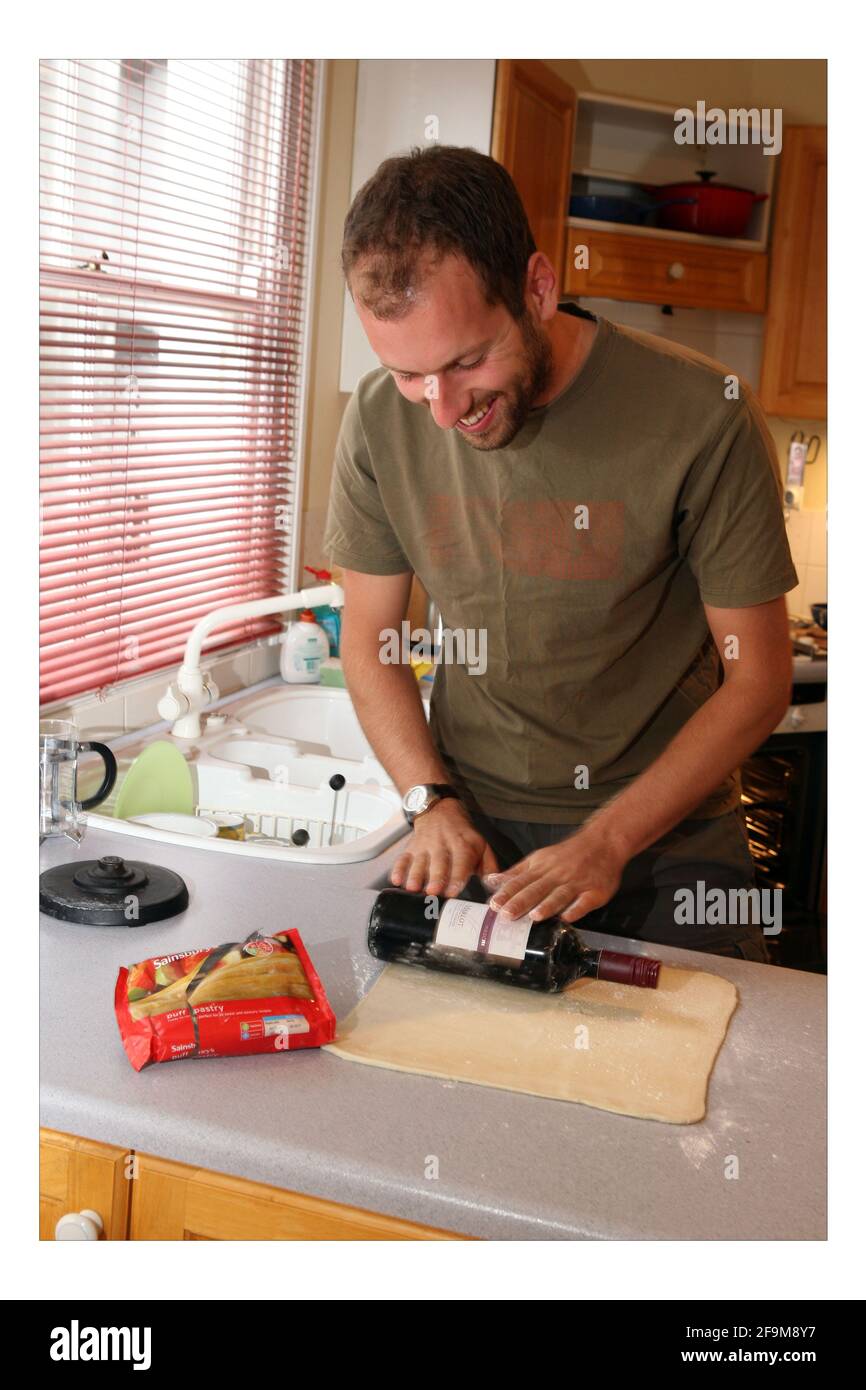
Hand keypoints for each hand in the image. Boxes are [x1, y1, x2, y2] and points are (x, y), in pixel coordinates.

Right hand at [390, 798, 498, 896]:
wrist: (440, 810)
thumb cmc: (462, 835)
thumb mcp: (481, 845)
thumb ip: (489, 866)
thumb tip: (493, 885)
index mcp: (463, 845)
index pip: (460, 861)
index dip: (456, 877)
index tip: (452, 891)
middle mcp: (443, 845)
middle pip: (438, 862)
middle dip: (435, 877)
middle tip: (433, 892)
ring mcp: (425, 846)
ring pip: (419, 861)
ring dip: (415, 875)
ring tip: (412, 888)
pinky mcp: (411, 848)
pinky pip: (403, 858)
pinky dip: (398, 869)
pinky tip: (396, 880)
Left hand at [484, 826, 625, 922]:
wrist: (602, 842)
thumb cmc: (567, 854)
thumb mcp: (539, 858)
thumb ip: (517, 872)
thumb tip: (491, 881)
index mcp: (542, 868)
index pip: (521, 881)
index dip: (507, 893)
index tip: (494, 904)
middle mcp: (557, 875)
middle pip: (537, 889)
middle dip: (521, 902)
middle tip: (507, 914)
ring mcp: (577, 883)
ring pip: (560, 895)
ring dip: (547, 905)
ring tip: (534, 916)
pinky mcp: (595, 891)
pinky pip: (585, 901)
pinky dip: (577, 909)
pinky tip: (568, 917)